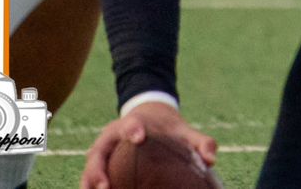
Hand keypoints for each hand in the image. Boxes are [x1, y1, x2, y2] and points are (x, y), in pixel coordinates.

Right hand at [81, 101, 216, 188]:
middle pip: (98, 152)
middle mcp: (109, 138)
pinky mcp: (97, 166)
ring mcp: (99, 152)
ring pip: (89, 169)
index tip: (139, 137)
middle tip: (105, 186)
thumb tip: (211, 161)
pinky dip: (91, 188)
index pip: (131, 123)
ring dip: (89, 184)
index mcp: (132, 123)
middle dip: (97, 169)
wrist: (145, 118)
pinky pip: (91, 180)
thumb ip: (200, 142)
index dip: (133, 129)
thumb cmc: (165, 128)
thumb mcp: (183, 130)